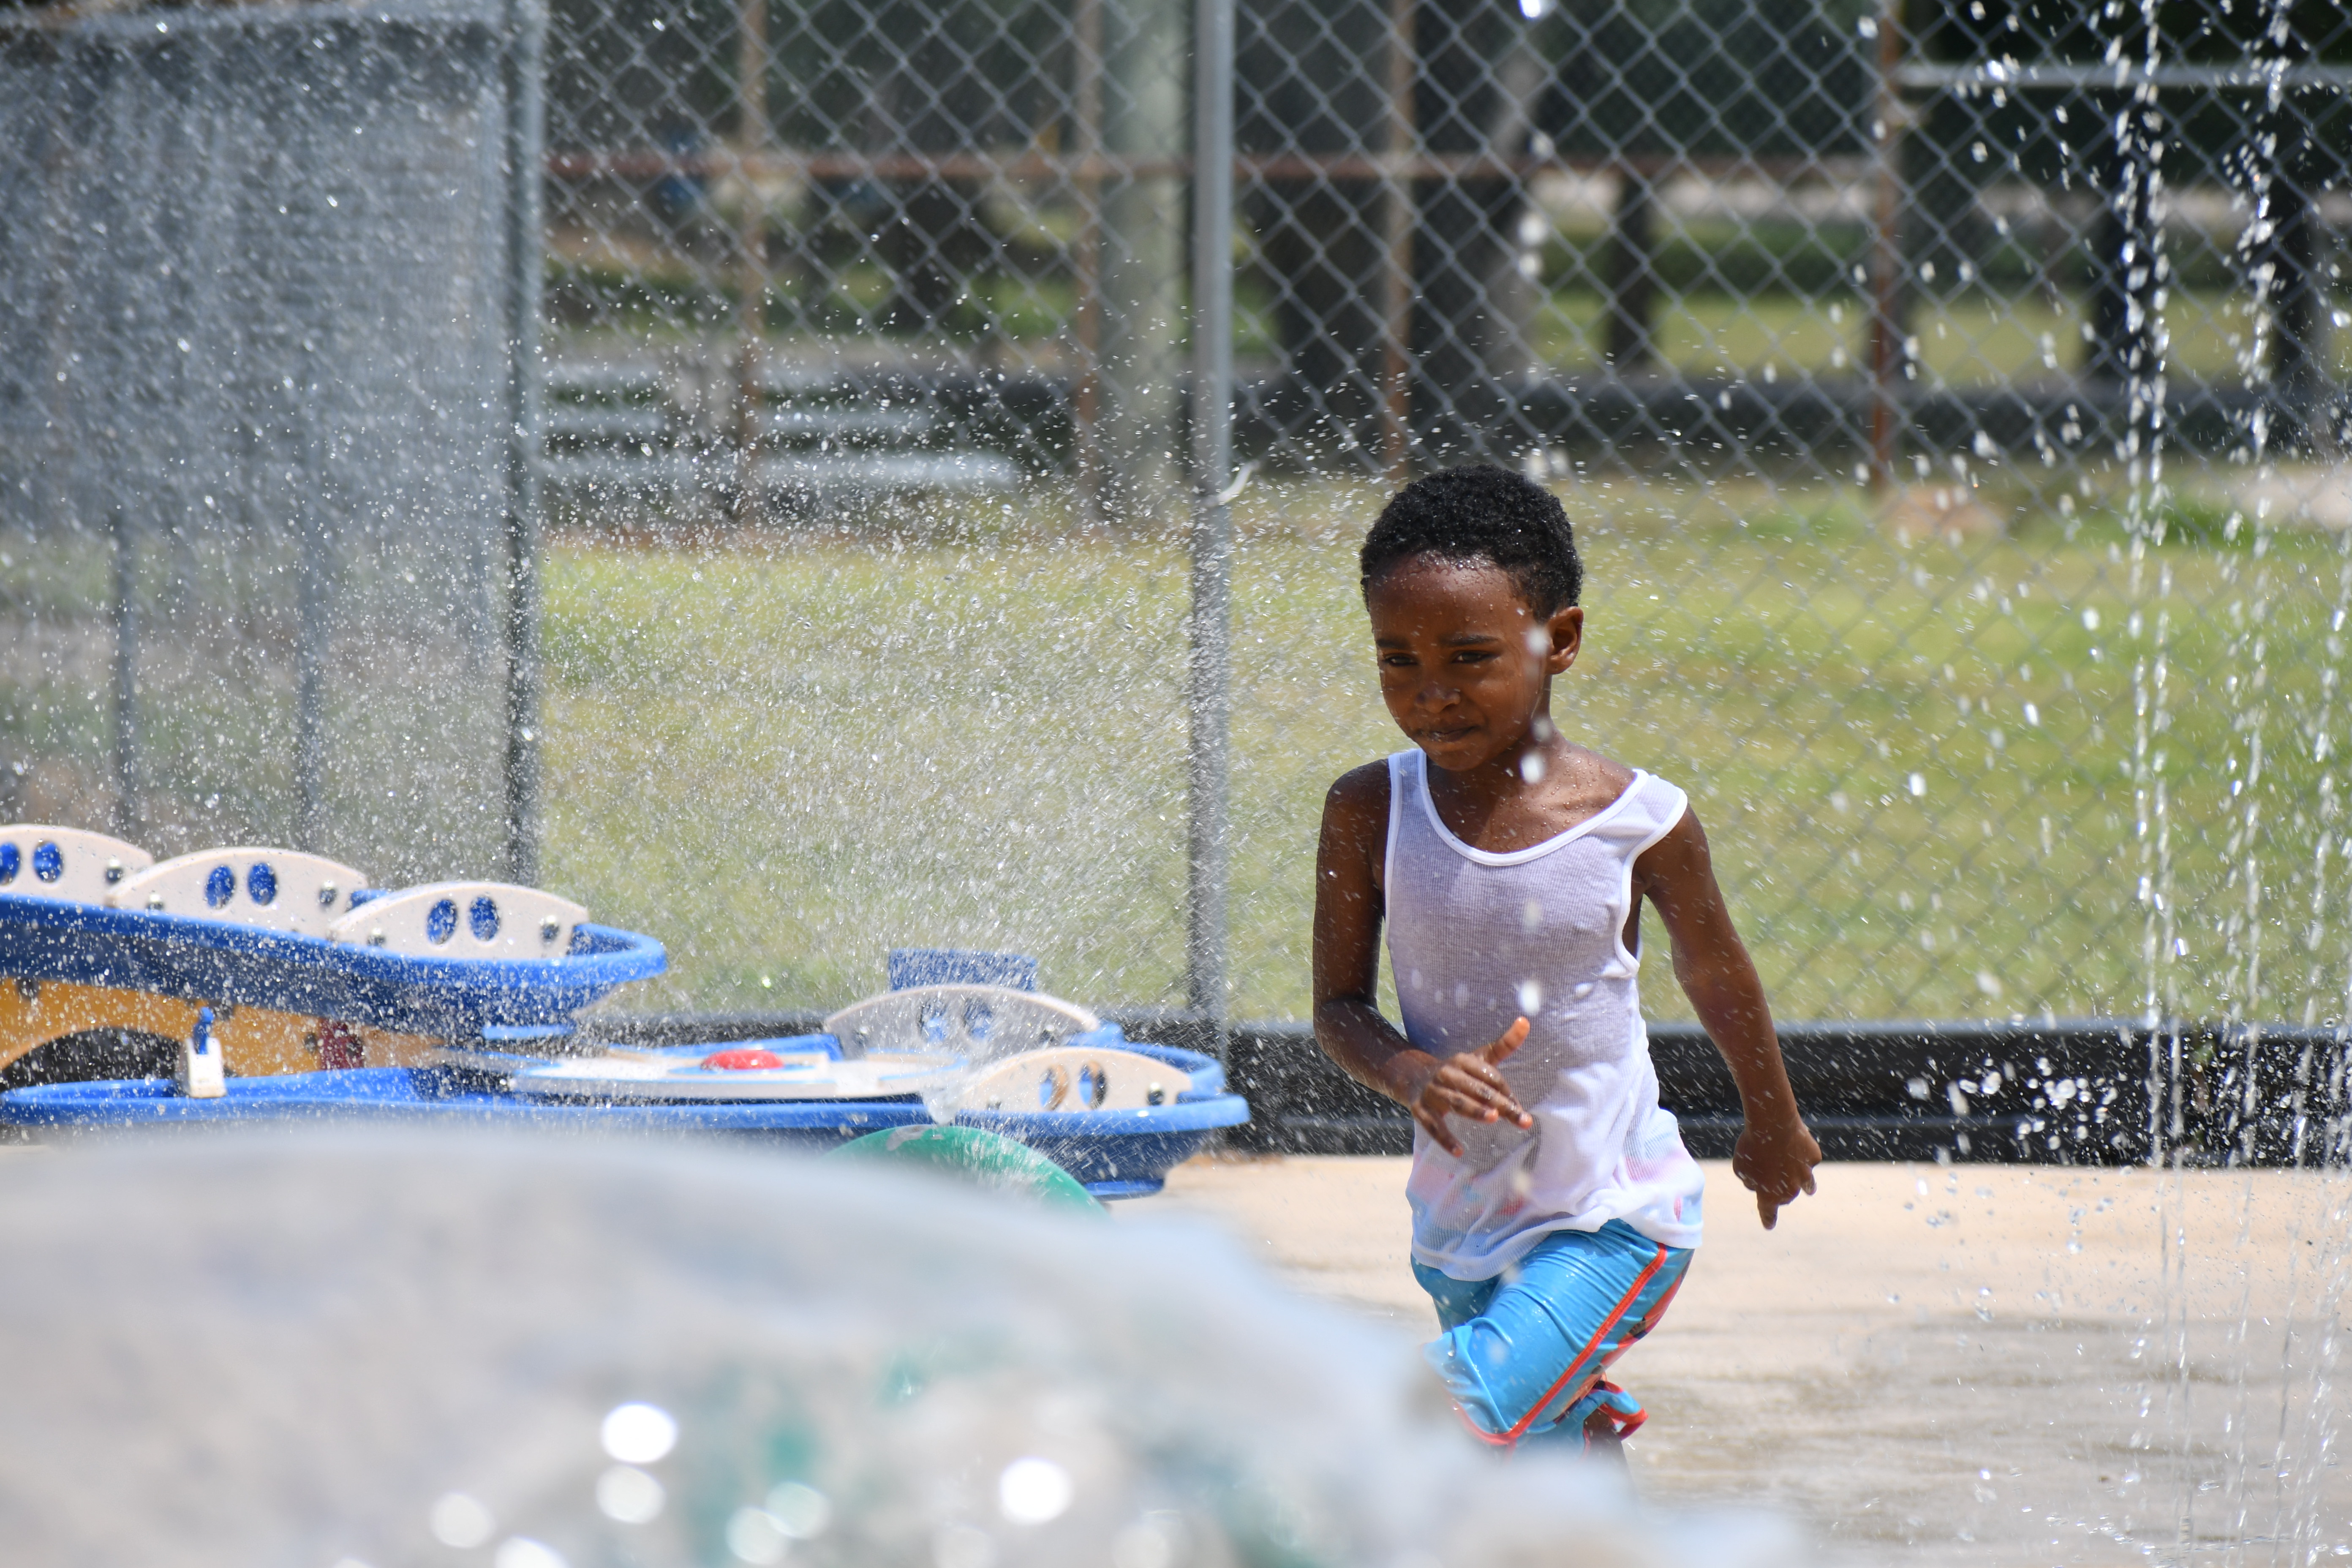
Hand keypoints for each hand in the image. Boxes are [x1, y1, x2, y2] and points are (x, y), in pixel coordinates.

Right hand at [1398, 1018, 1533, 1157]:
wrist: (1412, 1076)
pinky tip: (1459, 1152)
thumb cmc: (1457, 1071)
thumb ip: (1505, 1044)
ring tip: (1492, 1118)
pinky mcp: (1420, 1109)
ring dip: (1474, 1110)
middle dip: (1500, 1103)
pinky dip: (1444, 1139)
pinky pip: (1433, 1126)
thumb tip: (1525, 1021)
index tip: (1522, 1110)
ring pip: (1455, 1102)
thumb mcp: (1479, 1057)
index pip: (1490, 1076)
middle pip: (1477, 1089)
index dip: (1507, 1092)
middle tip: (1521, 1119)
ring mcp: (1433, 1092)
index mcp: (1463, 1060)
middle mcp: (1447, 1073)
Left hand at [1733, 1114, 1820, 1229]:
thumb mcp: (1740, 1168)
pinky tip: (1795, 1141)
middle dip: (1781, 1190)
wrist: (1772, 1125)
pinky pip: (1808, 1158)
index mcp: (1770, 1195)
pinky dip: (1803, 1153)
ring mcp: (1805, 1174)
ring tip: (1808, 1188)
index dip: (1768, 1219)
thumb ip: (1750, 1182)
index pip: (1768, 1212)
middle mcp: (1791, 1190)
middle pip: (1786, 1195)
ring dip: (1805, 1184)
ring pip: (1808, 1184)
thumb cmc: (1751, 1147)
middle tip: (1773, 1177)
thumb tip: (1759, 1186)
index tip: (1768, 1226)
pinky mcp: (1814, 1157)